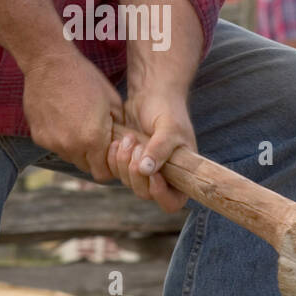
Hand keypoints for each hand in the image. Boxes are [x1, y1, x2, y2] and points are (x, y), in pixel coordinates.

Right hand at [22, 47, 124, 181]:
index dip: (109, 166)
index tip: (110, 153)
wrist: (50, 63)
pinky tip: (63, 118)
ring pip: (69, 157)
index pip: (103, 172)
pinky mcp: (38, 137)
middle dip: (94, 158)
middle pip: (86, 167)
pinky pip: (54, 146)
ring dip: (77, 148)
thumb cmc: (85, 78)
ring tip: (79, 126)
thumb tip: (120, 143)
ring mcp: (52, 143)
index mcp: (93, 139)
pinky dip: (60, 139)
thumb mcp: (112, 101)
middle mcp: (71, 146)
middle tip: (97, 139)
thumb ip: (117, 127)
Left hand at [106, 88, 196, 212]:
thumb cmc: (168, 109)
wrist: (152, 93)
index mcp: (181, 174)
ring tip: (129, 139)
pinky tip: (118, 141)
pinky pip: (116, 172)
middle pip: (145, 193)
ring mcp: (144, 171)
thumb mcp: (169, 127)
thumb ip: (160, 149)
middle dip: (137, 172)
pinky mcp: (128, 161)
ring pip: (128, 182)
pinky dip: (114, 159)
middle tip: (137, 146)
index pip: (172, 202)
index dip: (160, 194)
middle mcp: (163, 177)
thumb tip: (146, 171)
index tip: (153, 173)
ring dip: (124, 163)